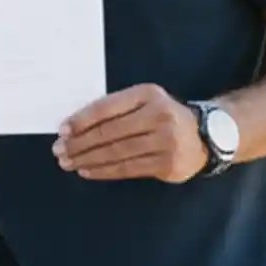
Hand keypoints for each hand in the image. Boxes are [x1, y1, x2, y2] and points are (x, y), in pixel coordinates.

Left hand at [52, 83, 206, 183]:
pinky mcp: (167, 164)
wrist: (205, 135)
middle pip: (109, 132)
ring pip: (116, 153)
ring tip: (69, 162)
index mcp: (147, 95)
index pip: (107, 107)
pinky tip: (88, 170)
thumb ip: (117, 108)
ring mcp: (164, 142)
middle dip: (80, 142)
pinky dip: (104, 170)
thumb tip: (76, 125)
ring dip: (88, 159)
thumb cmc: (163, 115)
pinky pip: (127, 169)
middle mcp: (158, 116)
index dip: (81, 119)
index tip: (62, 130)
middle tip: (59, 150)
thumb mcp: (144, 101)